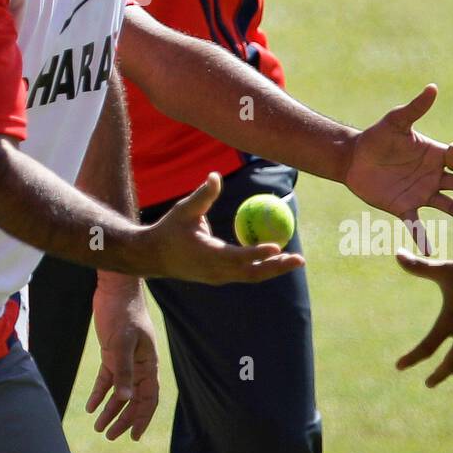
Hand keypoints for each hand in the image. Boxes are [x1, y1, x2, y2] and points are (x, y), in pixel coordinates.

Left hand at [86, 281, 158, 440]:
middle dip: (123, 418)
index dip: (142, 418)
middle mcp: (139, 364)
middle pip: (134, 399)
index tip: (134, 437)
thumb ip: (123, 371)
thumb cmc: (123, 312)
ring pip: (120, 390)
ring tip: (99, 426)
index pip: (149, 398)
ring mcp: (125, 359)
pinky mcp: (111, 352)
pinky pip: (108, 378)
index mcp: (148, 364)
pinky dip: (100, 392)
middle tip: (109, 436)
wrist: (116, 288)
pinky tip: (91, 405)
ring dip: (110, 409)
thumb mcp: (121, 343)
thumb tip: (126, 399)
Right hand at [139, 173, 303, 284]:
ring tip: (295, 259)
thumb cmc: (169, 230)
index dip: (258, 252)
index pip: (238, 256)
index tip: (277, 246)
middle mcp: (216, 271)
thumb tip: (215, 175)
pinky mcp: (219, 277)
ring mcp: (218, 278)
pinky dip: (261, 267)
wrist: (153, 256)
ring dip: (273, 268)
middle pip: (252, 273)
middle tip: (300, 258)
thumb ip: (202, 195)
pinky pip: (244, 274)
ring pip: (251, 276)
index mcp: (208, 255)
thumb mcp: (184, 210)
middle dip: (277, 267)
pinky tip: (275, 257)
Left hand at [344, 84, 452, 251]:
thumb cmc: (376, 137)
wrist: (353, 158)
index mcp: (436, 155)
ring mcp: (422, 193)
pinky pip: (417, 224)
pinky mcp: (404, 207)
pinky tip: (429, 250)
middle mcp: (434, 176)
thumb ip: (415, 108)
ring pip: (449, 206)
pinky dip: (423, 236)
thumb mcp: (396, 122)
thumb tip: (432, 87)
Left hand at [395, 252, 452, 385]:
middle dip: (439, 375)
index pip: (426, 348)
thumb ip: (419, 267)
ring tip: (452, 371)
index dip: (412, 359)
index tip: (399, 367)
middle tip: (429, 383)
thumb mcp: (445, 270)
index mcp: (450, 322)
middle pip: (451, 364)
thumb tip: (397, 254)